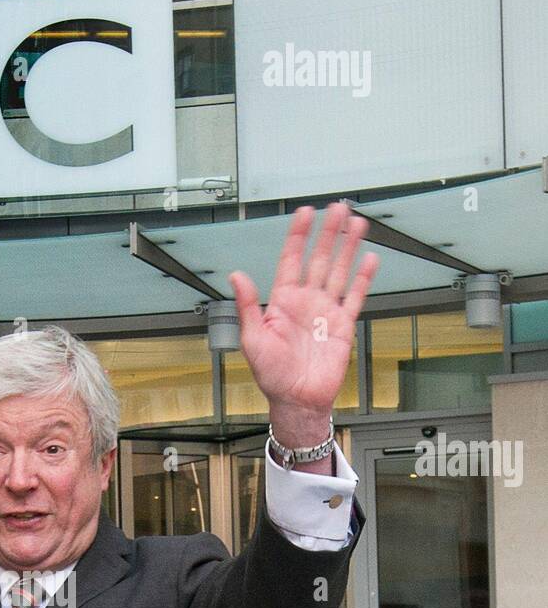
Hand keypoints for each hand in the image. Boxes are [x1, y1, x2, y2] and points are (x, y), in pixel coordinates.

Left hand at [229, 201, 378, 444]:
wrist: (297, 399)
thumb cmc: (271, 374)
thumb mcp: (252, 339)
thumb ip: (248, 306)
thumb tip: (236, 275)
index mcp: (282, 301)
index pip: (291, 259)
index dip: (299, 236)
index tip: (306, 213)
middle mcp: (305, 301)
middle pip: (319, 258)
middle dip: (328, 233)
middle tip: (338, 208)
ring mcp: (326, 311)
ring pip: (339, 271)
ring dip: (348, 247)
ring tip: (356, 223)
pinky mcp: (343, 325)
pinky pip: (355, 296)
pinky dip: (363, 278)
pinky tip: (370, 258)